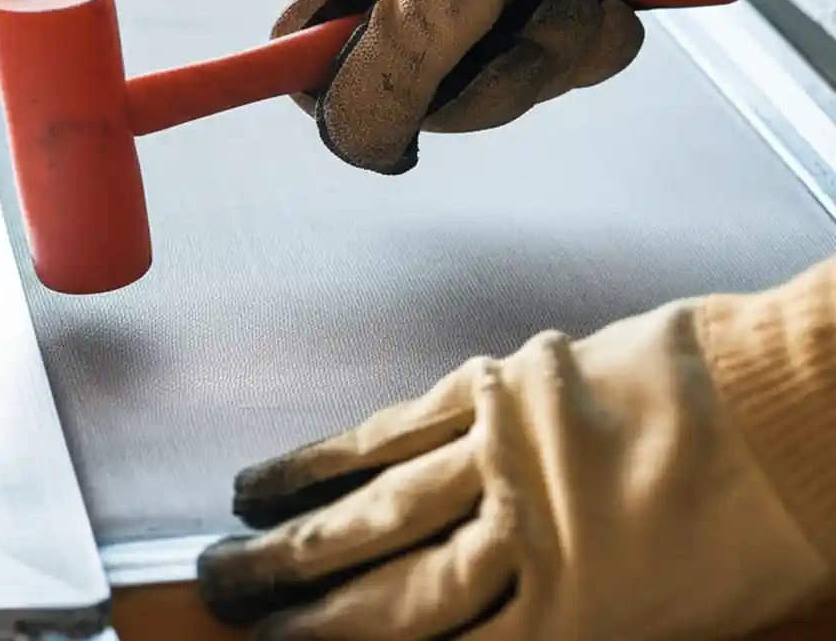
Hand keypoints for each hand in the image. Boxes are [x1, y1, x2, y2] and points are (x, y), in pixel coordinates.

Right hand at [196, 265, 835, 638]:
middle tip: (229, 604)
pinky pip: (397, 432)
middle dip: (299, 606)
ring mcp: (502, 462)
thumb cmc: (757, 527)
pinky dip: (330, 457)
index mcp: (571, 620)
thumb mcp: (666, 621)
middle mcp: (522, 547)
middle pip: (385, 591)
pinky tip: (283, 475)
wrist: (796, 406)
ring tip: (233, 550)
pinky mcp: (496, 392)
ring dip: (295, 536)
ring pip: (375, 512)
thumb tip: (468, 638)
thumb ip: (560, 631)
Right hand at [275, 0, 644, 173]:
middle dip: (504, 80)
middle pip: (433, 98)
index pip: (319, 80)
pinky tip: (607, 2)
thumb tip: (354, 143)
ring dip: (559, 53)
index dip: (373, 108)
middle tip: (539, 26)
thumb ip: (386, 80)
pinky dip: (592, 38)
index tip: (431, 99)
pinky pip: (555, 53)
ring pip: (504, 79)